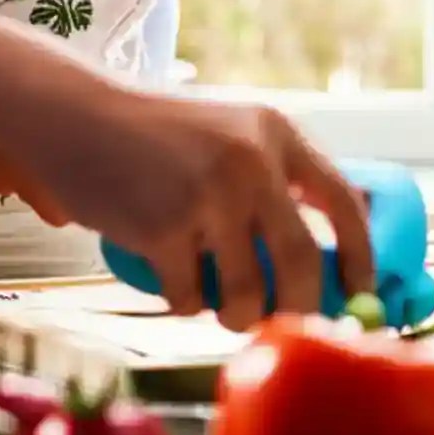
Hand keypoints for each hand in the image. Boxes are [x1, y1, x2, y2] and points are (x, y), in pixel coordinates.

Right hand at [9, 93, 372, 331]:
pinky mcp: (160, 229)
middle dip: (302, 306)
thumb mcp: (233, 132)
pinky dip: (186, 303)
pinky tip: (176, 284)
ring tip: (227, 309)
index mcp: (278, 134)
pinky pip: (190, 296)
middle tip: (291, 321)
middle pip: (301, 262)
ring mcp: (206, 196)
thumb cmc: (159, 135)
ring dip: (240, 315)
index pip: (344, 203)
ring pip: (246, 293)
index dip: (360, 256)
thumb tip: (331, 258)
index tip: (360, 292)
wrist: (73, 113)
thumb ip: (278, 180)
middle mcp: (250, 163)